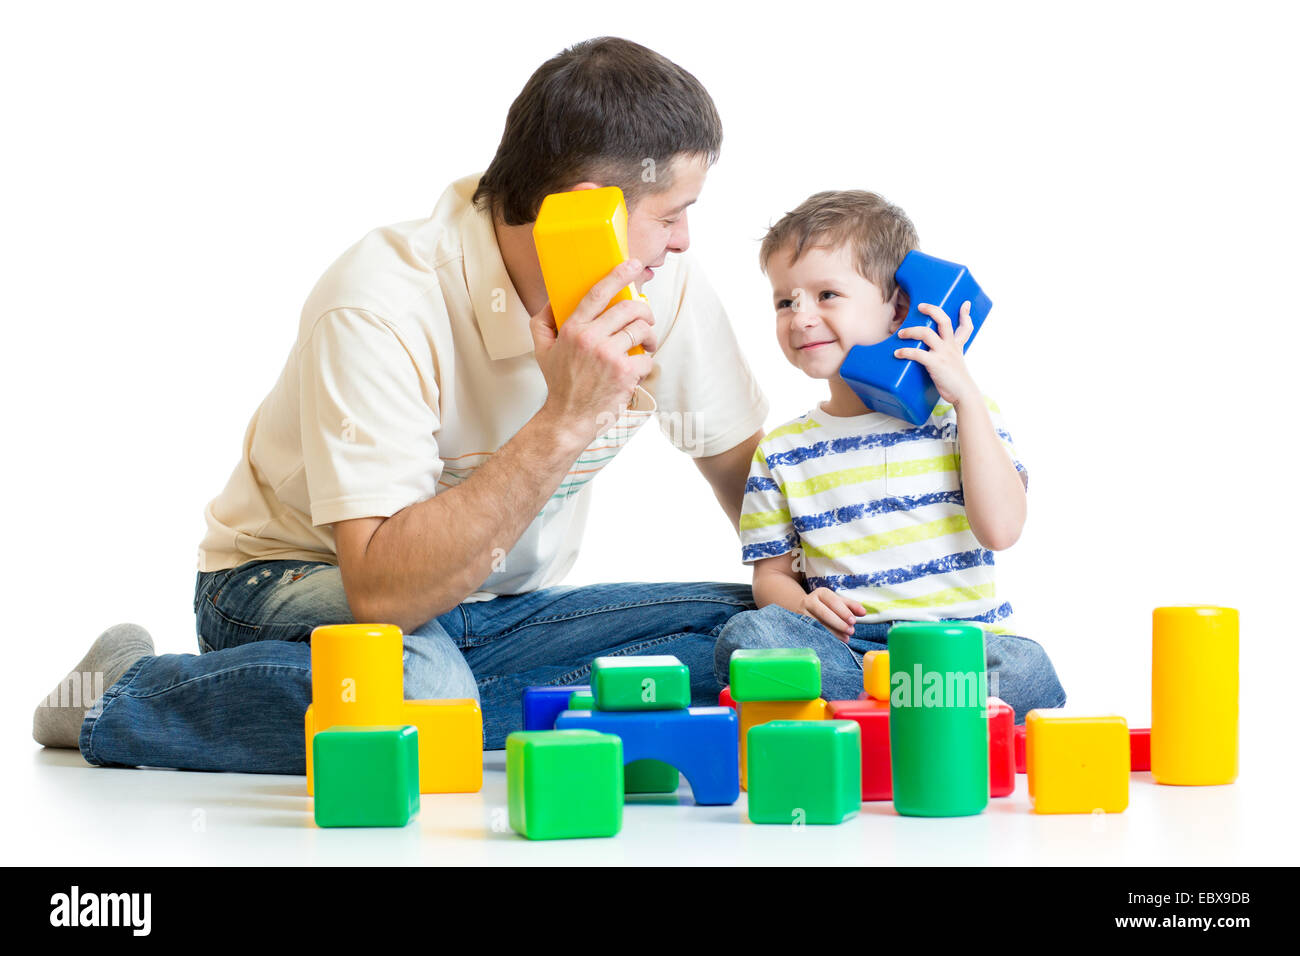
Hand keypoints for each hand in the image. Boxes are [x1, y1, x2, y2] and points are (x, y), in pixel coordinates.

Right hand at [531, 258, 657, 443]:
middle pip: (628, 308)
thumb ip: (542, 322)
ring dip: (649, 335)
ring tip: (646, 343)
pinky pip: (646, 358)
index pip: (598, 293)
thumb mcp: (541, 350)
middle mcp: (590, 339)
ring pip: (641, 330)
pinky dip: (646, 363)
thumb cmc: (559, 384)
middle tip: (645, 318)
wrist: (568, 418)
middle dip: (644, 311)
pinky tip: (637, 369)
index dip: (618, 275)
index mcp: (572, 329)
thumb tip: (551, 300)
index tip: (632, 265)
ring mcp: (609, 356)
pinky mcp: (624, 374)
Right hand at [799, 587, 865, 641]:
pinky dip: (825, 636)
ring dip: (834, 632)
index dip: (844, 611)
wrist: (801, 607)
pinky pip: (813, 631)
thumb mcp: (837, 602)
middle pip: (824, 613)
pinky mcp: (800, 624)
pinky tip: (835, 640)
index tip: (854, 620)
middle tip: (851, 631)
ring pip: (818, 624)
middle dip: (839, 623)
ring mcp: (802, 613)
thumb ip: (851, 606)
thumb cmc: (825, 605)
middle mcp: (809, 601)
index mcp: (821, 593)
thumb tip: (863, 612)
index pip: (833, 601)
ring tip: (846, 638)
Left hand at [894, 300, 980, 407]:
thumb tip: (939, 356)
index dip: (965, 314)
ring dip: (911, 331)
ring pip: (927, 333)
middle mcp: (951, 346)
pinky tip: (897, 353)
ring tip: (900, 334)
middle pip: (944, 321)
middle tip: (920, 306)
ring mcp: (943, 353)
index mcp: (956, 346)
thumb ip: (949, 356)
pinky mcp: (935, 363)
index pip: (966, 327)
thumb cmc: (955, 381)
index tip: (965, 304)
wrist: (963, 394)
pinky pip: (917, 353)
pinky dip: (905, 352)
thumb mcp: (957, 364)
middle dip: (932, 310)